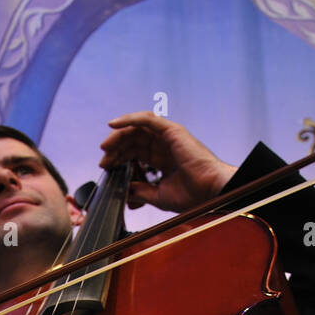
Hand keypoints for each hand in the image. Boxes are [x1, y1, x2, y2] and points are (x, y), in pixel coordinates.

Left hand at [99, 113, 236, 213]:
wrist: (210, 191)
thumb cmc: (193, 195)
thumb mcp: (159, 196)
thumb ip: (141, 191)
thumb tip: (126, 191)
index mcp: (162, 159)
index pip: (135, 152)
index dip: (119, 158)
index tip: (107, 167)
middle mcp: (165, 145)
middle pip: (133, 140)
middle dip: (115, 148)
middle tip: (104, 160)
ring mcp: (168, 136)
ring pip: (137, 128)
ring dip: (118, 136)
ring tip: (106, 147)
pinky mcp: (171, 130)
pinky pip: (146, 119)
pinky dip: (129, 119)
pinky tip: (113, 125)